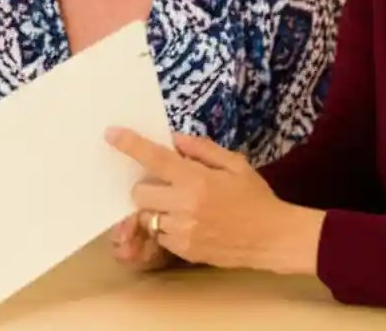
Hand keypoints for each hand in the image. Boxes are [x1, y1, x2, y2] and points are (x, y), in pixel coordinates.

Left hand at [105, 129, 323, 274]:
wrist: (274, 238)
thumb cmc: (255, 198)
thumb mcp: (235, 164)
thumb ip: (202, 149)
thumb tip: (175, 140)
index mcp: (196, 180)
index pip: (154, 158)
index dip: (130, 144)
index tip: (111, 134)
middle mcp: (184, 205)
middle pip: (139, 193)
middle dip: (147, 188)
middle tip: (166, 186)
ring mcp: (182, 231)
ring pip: (148, 217)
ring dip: (158, 210)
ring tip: (183, 207)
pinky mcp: (185, 250)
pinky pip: (161, 236)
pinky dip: (168, 228)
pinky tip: (191, 224)